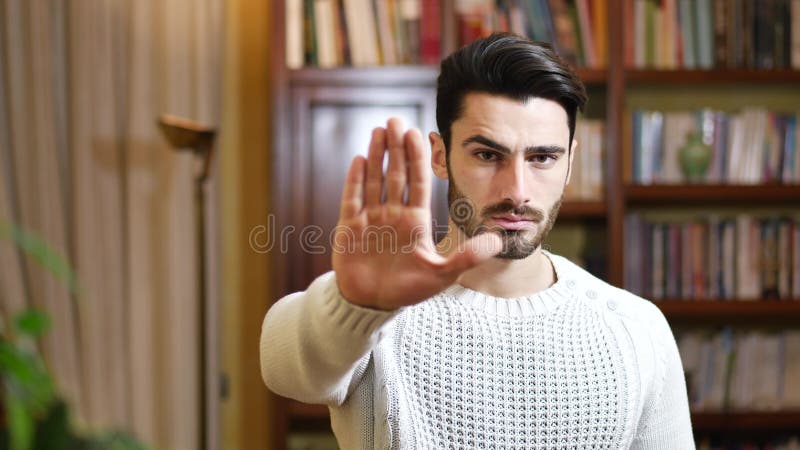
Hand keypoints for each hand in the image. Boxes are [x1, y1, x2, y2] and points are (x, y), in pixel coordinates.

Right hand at [332, 118, 501, 310]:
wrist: (372, 304)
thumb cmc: (407, 289)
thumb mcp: (442, 274)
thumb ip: (467, 256)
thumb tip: (498, 241)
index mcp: (415, 220)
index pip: (418, 182)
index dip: (418, 158)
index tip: (419, 134)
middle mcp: (393, 213)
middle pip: (395, 173)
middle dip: (396, 147)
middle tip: (395, 120)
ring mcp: (370, 218)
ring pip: (374, 179)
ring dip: (377, 155)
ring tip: (379, 130)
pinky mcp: (350, 227)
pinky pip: (353, 198)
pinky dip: (355, 180)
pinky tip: (360, 159)